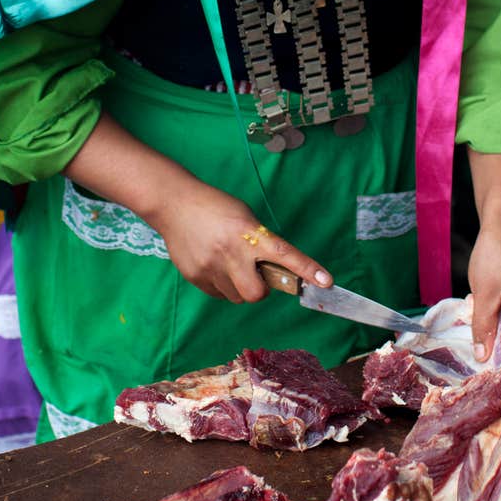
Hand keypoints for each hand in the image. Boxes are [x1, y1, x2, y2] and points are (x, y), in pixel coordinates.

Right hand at [147, 180, 332, 303]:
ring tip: (229, 263)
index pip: (285, 255)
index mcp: (249, 234)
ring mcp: (211, 267)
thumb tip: (275, 269)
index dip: (307, 270)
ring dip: (239, 286)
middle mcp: (232, 253)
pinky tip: (214, 264)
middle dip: (260, 290)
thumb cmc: (216, 207)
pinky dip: (222, 285)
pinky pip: (218, 294)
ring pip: (236, 297)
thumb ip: (260, 242)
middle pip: (256, 294)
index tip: (326, 282)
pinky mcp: (195, 276)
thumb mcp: (245, 217)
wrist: (174, 203)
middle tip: (256, 275)